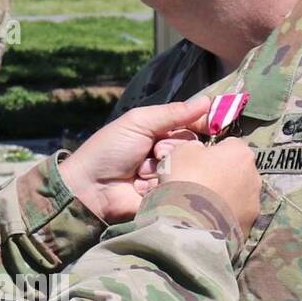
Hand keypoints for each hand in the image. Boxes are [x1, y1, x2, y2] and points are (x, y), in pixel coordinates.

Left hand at [59, 95, 212, 223]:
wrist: (89, 187)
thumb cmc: (110, 149)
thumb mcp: (139, 122)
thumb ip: (172, 113)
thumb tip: (207, 101)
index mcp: (162, 132)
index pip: (193, 125)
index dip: (203, 123)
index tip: (213, 124)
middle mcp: (168, 154)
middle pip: (192, 147)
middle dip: (171, 148)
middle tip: (152, 152)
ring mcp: (168, 178)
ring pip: (186, 169)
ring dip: (162, 169)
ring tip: (139, 172)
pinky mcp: (166, 199)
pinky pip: (176, 190)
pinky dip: (158, 187)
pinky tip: (140, 188)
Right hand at [158, 137, 261, 240]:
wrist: (190, 223)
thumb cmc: (187, 179)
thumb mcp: (182, 151)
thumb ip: (195, 147)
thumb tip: (199, 152)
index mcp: (241, 152)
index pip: (230, 145)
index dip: (213, 153)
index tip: (198, 163)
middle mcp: (254, 176)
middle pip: (237, 171)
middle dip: (222, 177)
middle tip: (199, 186)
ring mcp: (254, 204)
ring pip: (239, 196)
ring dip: (225, 198)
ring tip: (202, 207)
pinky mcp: (248, 226)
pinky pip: (235, 217)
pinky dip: (225, 218)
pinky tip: (208, 222)